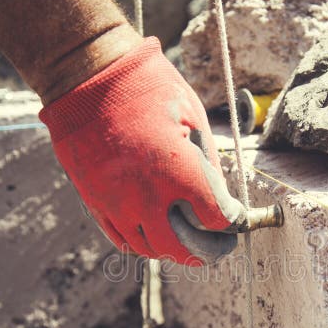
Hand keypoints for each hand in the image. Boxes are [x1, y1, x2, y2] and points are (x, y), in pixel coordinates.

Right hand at [40, 38, 244, 265]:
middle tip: (219, 245)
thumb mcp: (192, 117)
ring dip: (174, 249)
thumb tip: (219, 195)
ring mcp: (116, 202)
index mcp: (177, 172)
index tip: (236, 218)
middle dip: (208, 251)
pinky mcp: (95, 201)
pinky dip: (142, 243)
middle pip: (183, 248)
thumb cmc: (148, 88)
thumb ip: (207, 163)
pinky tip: (154, 233)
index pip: (216, 217)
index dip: (231, 221)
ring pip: (150, 249)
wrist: (90, 76)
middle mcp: (145, 195)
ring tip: (188, 240)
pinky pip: (120, 239)